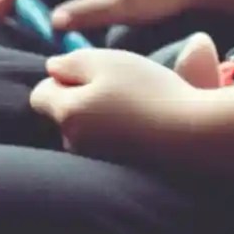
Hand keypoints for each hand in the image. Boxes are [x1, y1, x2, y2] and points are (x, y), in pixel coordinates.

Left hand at [30, 36, 221, 162]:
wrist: (193, 134)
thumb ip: (72, 62)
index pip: (40, 94)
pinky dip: (118, 135)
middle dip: (81, 100)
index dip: (62, 78)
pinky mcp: (117, 172)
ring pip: (86, 131)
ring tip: (135, 107)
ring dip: (100, 118)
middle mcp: (73, 142)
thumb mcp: (108, 61)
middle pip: (63, 114)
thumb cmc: (149, 91)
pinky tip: (142, 127)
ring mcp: (95, 161)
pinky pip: (106, 146)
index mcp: (66, 113)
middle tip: (118, 87)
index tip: (92, 73)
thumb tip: (52, 69)